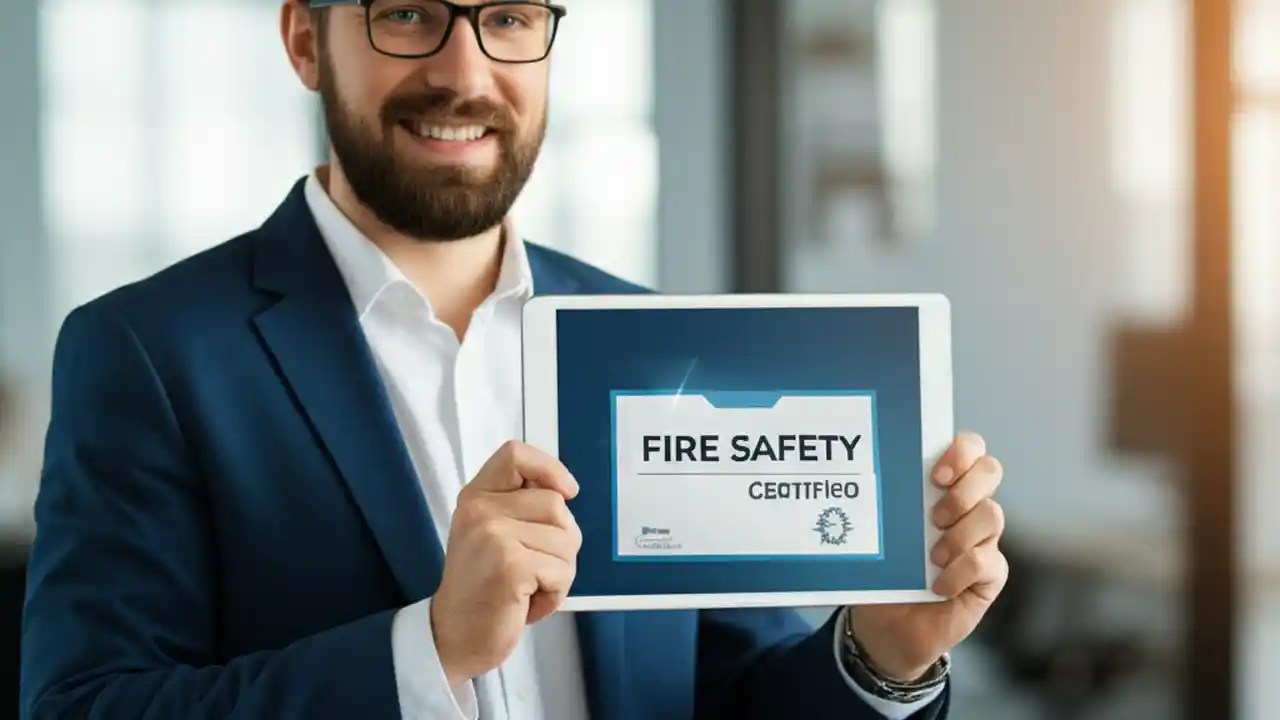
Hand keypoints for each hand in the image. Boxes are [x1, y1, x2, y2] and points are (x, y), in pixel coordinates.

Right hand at [430, 441, 582, 687]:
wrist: (454, 636)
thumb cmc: (483, 588)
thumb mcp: (493, 534)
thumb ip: (520, 506)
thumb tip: (565, 490)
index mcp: (477, 496)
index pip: (516, 454)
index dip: (549, 468)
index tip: (566, 491)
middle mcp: (480, 509)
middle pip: (556, 504)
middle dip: (562, 541)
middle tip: (533, 568)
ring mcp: (493, 535)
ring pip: (566, 540)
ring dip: (559, 572)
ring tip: (527, 587)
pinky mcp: (510, 564)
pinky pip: (562, 570)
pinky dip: (554, 593)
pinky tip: (526, 602)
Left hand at [847, 432, 1007, 680]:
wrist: (889, 625)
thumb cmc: (885, 570)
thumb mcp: (879, 534)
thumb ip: (882, 507)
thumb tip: (859, 481)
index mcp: (944, 487)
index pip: (969, 449)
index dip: (961, 452)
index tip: (935, 475)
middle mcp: (969, 507)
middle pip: (990, 471)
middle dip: (965, 489)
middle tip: (935, 515)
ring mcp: (983, 539)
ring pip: (992, 515)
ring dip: (960, 534)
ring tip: (932, 556)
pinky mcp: (990, 575)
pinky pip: (988, 562)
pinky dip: (960, 572)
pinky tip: (939, 585)